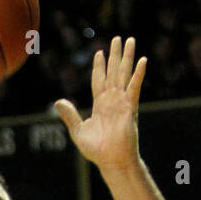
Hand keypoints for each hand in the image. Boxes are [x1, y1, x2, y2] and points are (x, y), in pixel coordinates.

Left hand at [54, 36, 146, 174]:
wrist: (111, 161)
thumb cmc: (97, 150)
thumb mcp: (78, 131)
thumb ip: (70, 115)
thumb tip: (58, 101)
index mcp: (100, 105)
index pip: (99, 80)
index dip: (99, 66)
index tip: (99, 52)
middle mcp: (112, 100)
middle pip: (113, 71)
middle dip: (115, 55)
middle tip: (118, 38)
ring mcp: (122, 102)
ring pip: (124, 74)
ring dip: (127, 57)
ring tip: (130, 40)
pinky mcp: (130, 107)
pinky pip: (134, 87)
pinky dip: (138, 74)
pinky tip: (142, 60)